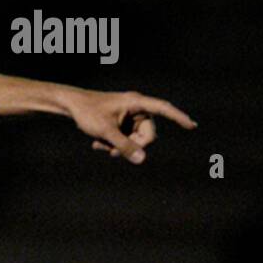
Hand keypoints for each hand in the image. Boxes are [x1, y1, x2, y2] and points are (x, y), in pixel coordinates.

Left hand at [63, 89, 195, 163]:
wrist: (70, 105)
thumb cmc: (87, 113)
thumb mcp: (105, 132)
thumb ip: (124, 146)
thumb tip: (142, 160)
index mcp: (136, 102)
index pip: (163, 109)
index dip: (178, 117)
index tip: (192, 126)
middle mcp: (136, 108)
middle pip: (147, 134)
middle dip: (133, 146)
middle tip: (114, 154)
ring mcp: (129, 117)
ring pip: (135, 139)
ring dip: (120, 146)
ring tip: (101, 146)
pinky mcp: (122, 123)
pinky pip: (126, 138)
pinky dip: (115, 143)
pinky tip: (97, 144)